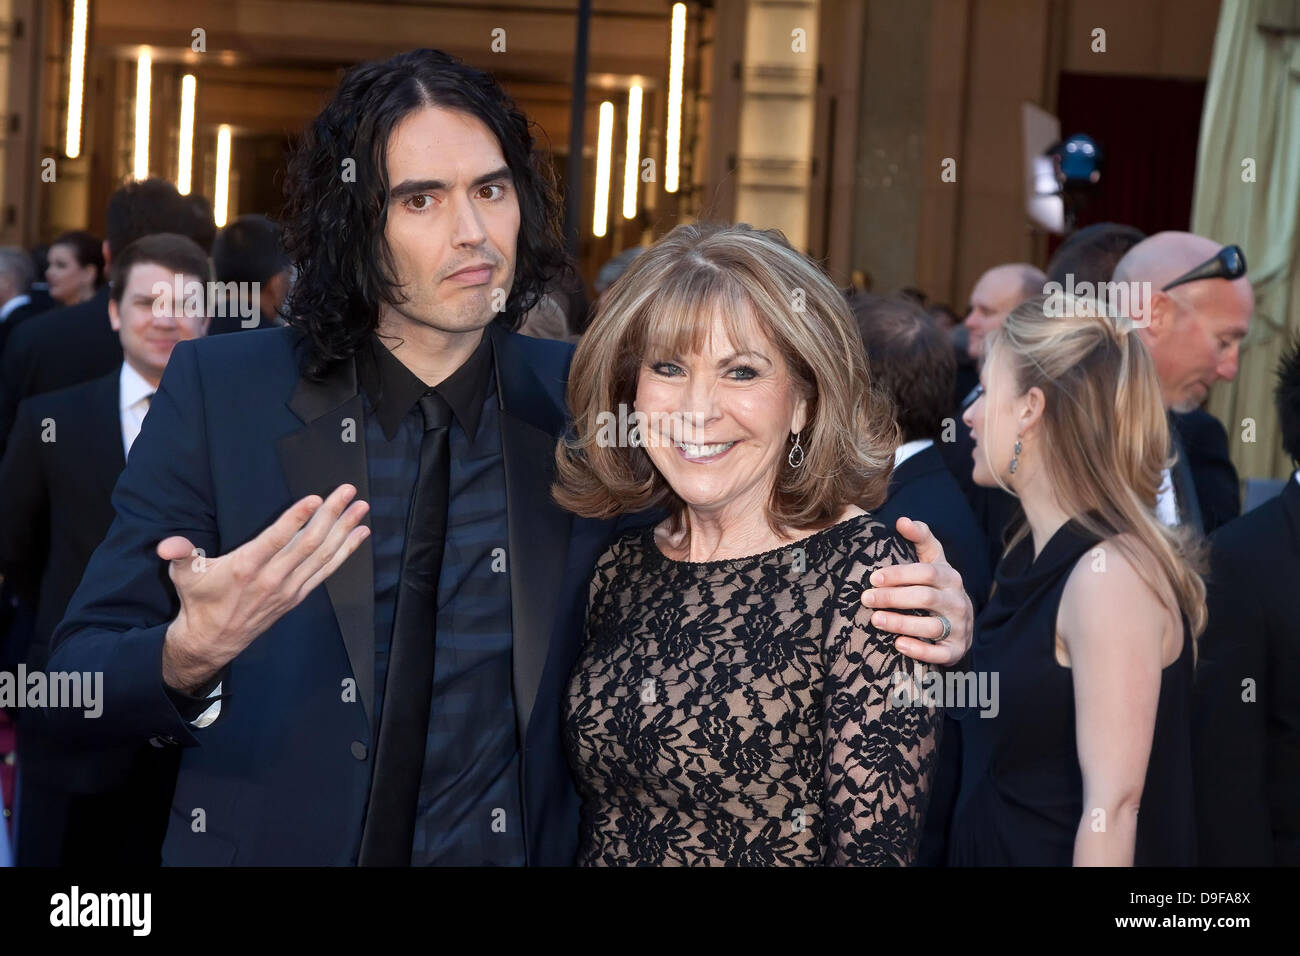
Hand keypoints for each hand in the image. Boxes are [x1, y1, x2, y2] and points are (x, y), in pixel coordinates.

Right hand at [159, 484, 369, 692]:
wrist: (213, 639)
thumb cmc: (200, 600)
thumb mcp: (184, 575)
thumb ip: (180, 554)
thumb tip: (168, 545)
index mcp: (246, 568)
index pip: (276, 539)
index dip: (296, 518)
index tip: (315, 498)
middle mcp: (272, 578)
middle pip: (308, 542)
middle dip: (331, 515)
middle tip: (348, 492)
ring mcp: (289, 588)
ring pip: (323, 555)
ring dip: (344, 530)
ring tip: (361, 508)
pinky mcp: (298, 595)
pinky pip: (327, 571)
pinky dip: (345, 552)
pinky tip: (359, 535)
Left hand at [861, 515, 972, 665]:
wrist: (961, 622)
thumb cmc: (937, 586)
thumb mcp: (933, 560)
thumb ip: (920, 538)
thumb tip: (901, 520)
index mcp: (949, 577)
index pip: (926, 572)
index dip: (899, 574)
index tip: (872, 577)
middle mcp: (957, 601)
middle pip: (925, 598)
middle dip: (893, 598)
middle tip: (866, 598)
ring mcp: (959, 627)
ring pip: (931, 627)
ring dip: (901, 623)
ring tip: (875, 620)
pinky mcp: (956, 650)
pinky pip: (940, 654)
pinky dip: (919, 650)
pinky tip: (897, 645)